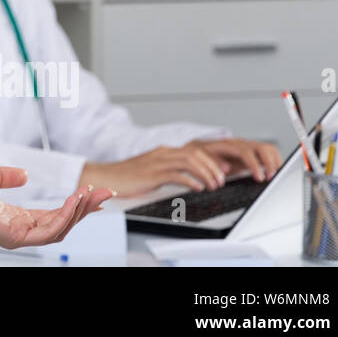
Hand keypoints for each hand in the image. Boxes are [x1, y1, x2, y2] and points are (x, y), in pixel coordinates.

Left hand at [0, 163, 112, 248]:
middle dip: (86, 208)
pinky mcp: (14, 237)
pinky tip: (74, 200)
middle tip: (107, 193)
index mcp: (14, 218)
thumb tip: (24, 174)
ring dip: (80, 211)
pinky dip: (65, 216)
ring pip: (61, 229)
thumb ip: (6, 176)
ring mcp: (16, 236)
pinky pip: (49, 231)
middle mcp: (18, 229)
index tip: (94, 192)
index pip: (53, 215)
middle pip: (63, 223)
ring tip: (92, 193)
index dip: (75, 205)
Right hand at [80, 137, 282, 196]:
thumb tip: (200, 176)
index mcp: (168, 151)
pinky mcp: (152, 173)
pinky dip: (190, 180)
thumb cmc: (131, 178)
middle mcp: (165, 152)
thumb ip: (177, 170)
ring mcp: (158, 161)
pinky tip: (198, 187)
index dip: (216, 157)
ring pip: (189, 160)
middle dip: (216, 164)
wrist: (106, 178)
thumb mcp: (156, 171)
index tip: (231, 168)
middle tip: (228, 177)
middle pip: (197, 151)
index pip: (198, 149)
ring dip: (207, 172)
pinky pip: (175, 173)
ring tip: (217, 183)